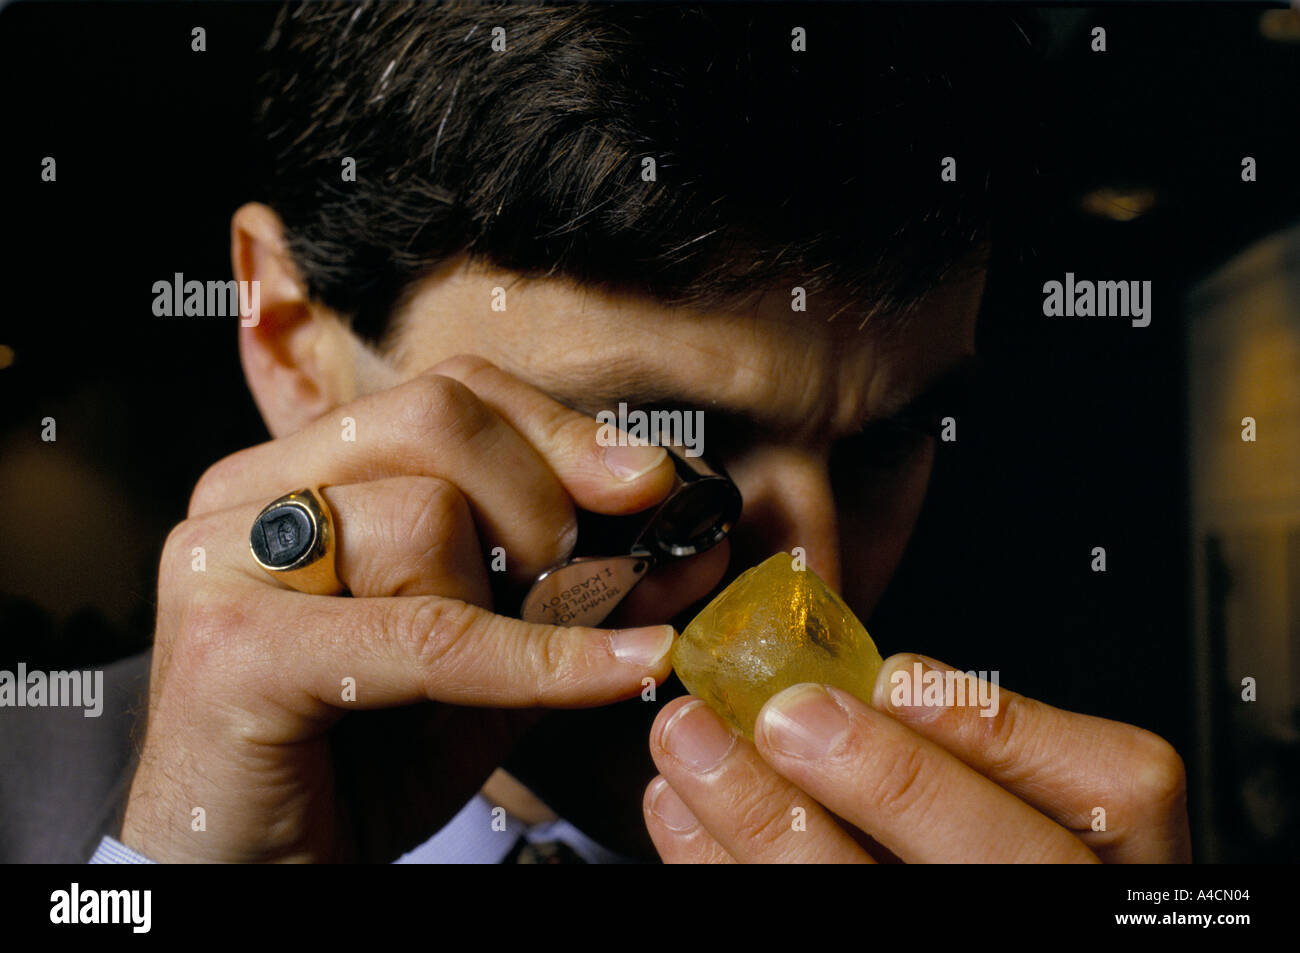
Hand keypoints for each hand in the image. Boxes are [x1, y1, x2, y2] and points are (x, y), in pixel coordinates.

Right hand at [122, 355, 701, 862]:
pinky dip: (537, 659)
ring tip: (481, 675)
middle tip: (579, 574)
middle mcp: (250, 492)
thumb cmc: (366, 759)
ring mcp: (226, 559)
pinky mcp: (233, 646)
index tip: (653, 482)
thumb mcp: (488, 660)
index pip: (451, 392)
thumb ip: (575, 594)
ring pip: (428, 517)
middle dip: (544, 496)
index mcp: (300, 470)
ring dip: (502, 605)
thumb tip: (695, 545)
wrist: (259, 874)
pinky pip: (429, 633)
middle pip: (436, 417)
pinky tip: (618, 670)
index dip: (562, 429)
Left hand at [643, 653, 1190, 861]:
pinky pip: (789, 933)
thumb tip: (836, 671)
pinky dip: (722, 869)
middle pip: (1002, 865)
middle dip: (888, 782)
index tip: (897, 676)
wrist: (948, 898)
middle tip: (785, 714)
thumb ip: (963, 747)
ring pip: (873, 907)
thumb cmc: (982, 841)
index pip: (1115, 786)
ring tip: (691, 742)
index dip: (1001, 729)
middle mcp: (1066, 913)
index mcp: (1119, 855)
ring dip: (766, 821)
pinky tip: (681, 815)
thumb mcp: (1017, 794)